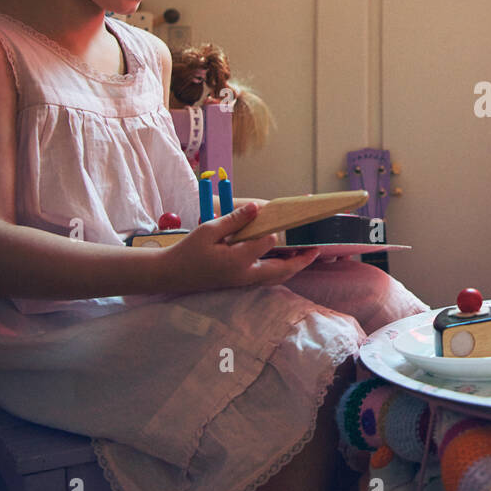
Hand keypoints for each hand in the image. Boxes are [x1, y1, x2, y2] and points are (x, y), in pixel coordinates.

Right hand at [161, 202, 320, 291]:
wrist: (173, 274)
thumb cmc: (188, 251)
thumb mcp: (208, 230)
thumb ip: (234, 220)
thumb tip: (258, 208)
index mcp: (236, 261)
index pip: (265, 244)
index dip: (275, 230)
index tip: (285, 217)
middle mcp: (244, 275)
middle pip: (281, 270)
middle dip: (301, 260)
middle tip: (317, 249)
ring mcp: (244, 282)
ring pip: (276, 277)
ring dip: (293, 267)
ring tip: (307, 255)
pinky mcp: (241, 283)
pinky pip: (267, 278)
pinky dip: (281, 270)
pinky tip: (287, 260)